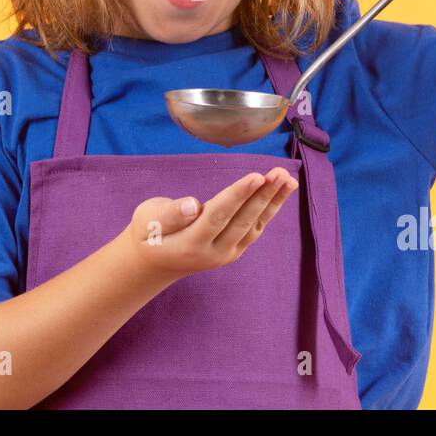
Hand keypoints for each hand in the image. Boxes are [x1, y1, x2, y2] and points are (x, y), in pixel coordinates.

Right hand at [121, 167, 298, 278]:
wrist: (156, 262)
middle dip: (264, 196)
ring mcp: (227, 253)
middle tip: (280, 173)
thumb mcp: (147, 220)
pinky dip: (270, 209)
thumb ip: (169, 214)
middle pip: (243, 221)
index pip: (219, 215)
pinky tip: (280, 192)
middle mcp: (214, 252)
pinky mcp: (235, 249)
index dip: (238, 195)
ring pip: (254, 225)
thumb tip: (193, 205)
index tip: (257, 176)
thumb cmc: (149, 233)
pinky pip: (255, 227)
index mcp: (191, 243)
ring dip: (273, 201)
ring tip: (289, 179)